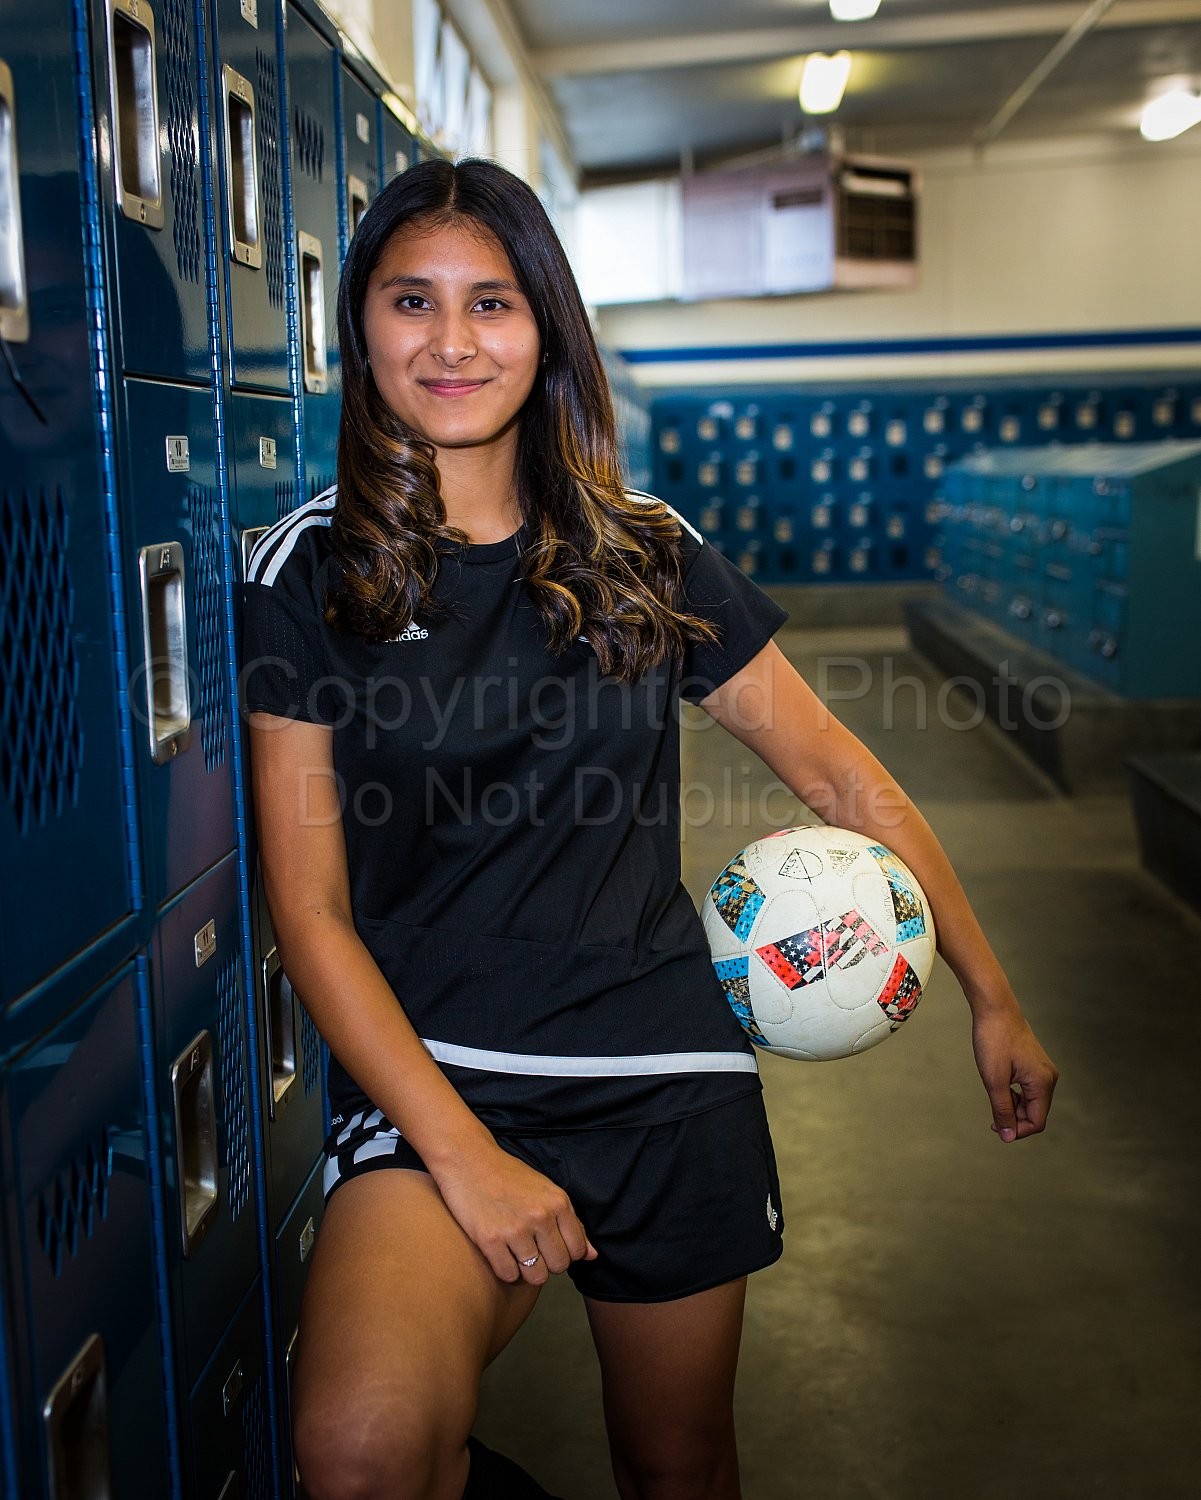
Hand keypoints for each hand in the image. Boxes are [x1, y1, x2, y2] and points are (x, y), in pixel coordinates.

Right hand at [433, 1143, 598, 1285]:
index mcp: (558, 1202)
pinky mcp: (490, 1240)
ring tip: (515, 1251)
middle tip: (531, 1247)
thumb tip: (593, 1255)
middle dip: (547, 1263)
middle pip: (559, 1266)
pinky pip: (509, 1275)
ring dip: (526, 1270)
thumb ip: (571, 1223)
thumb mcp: (546, 1191)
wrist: (468, 1159)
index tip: (549, 1244)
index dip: (565, 1252)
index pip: (577, 1250)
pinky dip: (505, 1269)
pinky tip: (499, 1252)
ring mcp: (515, 1229)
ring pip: (536, 1276)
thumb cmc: (508, 1175)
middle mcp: (540, 1216)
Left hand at [970, 996, 1059, 1142]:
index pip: (1036, 1122)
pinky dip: (1014, 1094)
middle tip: (991, 1111)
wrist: (994, 1009)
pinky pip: (1028, 1089)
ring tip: (994, 1092)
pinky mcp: (1035, 1064)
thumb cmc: (994, 1041)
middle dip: (1014, 1118)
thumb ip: (1002, 1110)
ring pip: (1031, 1102)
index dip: (1016, 1130)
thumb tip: (1008, 1136)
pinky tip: (1000, 1084)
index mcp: (1043, 1083)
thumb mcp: (994, 1080)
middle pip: (1035, 1113)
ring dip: (1013, 1106)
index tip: (994, 1127)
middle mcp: (1048, 1078)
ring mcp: (1043, 1070)